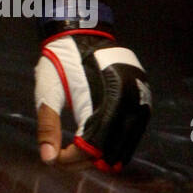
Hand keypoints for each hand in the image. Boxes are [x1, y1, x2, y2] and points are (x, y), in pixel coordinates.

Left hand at [35, 28, 151, 169]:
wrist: (82, 33)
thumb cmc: (60, 61)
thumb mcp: (48, 90)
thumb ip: (48, 125)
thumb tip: (47, 159)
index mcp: (101, 101)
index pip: (91, 149)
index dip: (72, 160)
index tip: (56, 159)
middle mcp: (127, 103)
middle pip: (109, 151)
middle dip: (85, 160)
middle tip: (64, 156)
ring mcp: (139, 101)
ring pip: (125, 146)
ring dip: (102, 155)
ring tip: (79, 150)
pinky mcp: (144, 99)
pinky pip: (135, 132)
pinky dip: (117, 143)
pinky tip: (99, 143)